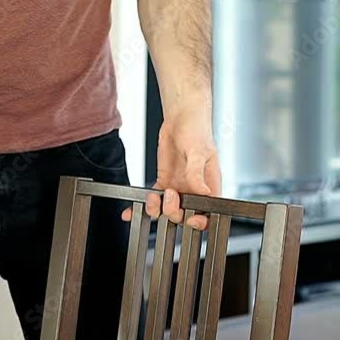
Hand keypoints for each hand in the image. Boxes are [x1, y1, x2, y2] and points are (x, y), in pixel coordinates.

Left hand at [123, 101, 221, 228]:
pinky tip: (130, 211)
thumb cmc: (198, 130)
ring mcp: (178, 187)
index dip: (201, 221)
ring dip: (156, 209)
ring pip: (166, 210)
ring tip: (152, 198)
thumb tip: (204, 192)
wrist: (181, 118)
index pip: (209, 212)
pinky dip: (142, 205)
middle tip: (169, 195)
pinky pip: (154, 199)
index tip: (191, 218)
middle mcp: (194, 190)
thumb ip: (197, 174)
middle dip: (174, 210)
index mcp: (209, 185)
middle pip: (184, 214)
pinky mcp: (164, 181)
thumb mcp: (199, 151)